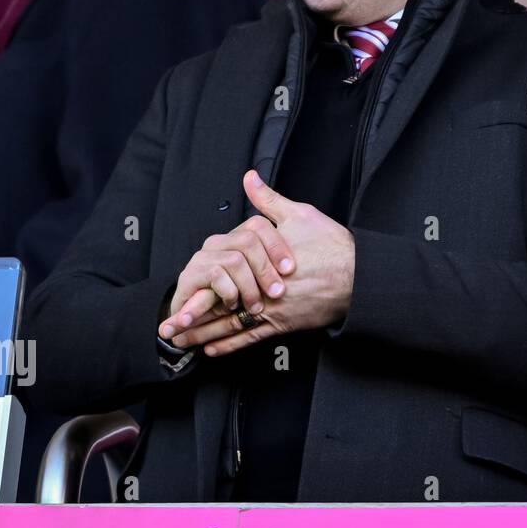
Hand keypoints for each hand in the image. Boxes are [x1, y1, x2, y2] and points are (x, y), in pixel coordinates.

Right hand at [159, 213, 295, 337]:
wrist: (204, 324)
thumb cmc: (239, 298)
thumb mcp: (264, 275)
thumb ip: (270, 235)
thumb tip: (256, 192)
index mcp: (236, 239)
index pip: (258, 225)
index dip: (276, 246)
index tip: (289, 269)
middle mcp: (219, 244)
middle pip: (248, 240)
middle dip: (265, 269)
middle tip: (276, 292)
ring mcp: (202, 259)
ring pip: (234, 260)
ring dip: (250, 288)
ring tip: (255, 306)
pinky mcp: (190, 275)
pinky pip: (216, 275)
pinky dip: (230, 293)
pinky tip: (233, 305)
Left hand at [160, 170, 356, 355]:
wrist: (358, 276)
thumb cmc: (331, 246)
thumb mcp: (300, 215)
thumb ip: (269, 201)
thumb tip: (250, 178)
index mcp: (261, 264)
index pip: (222, 278)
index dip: (197, 289)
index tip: (178, 296)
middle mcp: (262, 291)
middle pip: (219, 307)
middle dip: (192, 318)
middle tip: (168, 328)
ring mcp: (273, 310)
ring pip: (230, 326)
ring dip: (204, 335)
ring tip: (181, 342)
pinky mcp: (285, 324)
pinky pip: (251, 338)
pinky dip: (230, 345)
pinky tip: (213, 349)